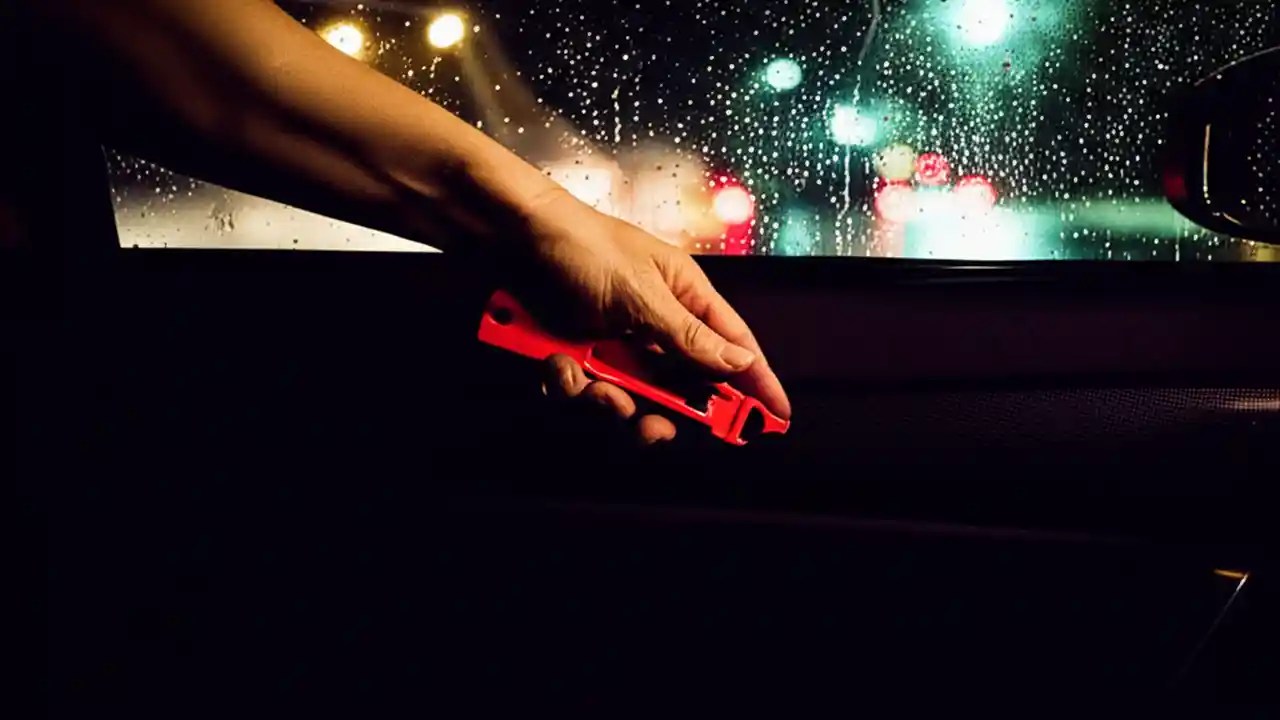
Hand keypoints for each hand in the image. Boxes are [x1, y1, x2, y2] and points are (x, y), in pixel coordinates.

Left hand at [512, 189, 790, 444]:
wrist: (512, 238)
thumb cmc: (583, 246)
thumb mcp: (642, 293)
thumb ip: (689, 336)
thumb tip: (739, 362)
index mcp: (684, 298)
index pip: (733, 348)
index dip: (756, 385)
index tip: (775, 419)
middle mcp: (654, 325)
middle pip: (680, 389)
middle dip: (663, 413)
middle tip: (652, 428)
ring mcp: (615, 343)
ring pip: (629, 400)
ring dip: (609, 403)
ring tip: (592, 388)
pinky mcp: (577, 355)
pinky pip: (584, 393)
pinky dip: (570, 387)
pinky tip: (557, 364)